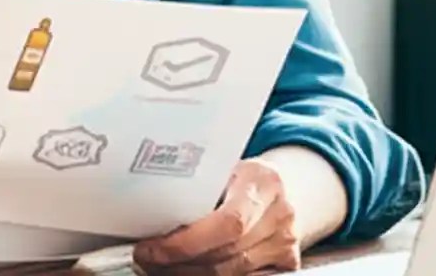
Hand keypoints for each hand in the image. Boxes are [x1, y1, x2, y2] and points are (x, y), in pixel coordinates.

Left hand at [133, 159, 300, 275]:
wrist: (286, 187)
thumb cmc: (246, 178)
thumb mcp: (227, 169)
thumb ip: (200, 187)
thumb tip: (150, 207)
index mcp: (262, 182)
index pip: (228, 223)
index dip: (186, 243)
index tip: (152, 249)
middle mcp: (280, 214)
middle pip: (226, 254)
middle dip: (179, 262)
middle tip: (147, 260)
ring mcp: (286, 242)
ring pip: (231, 273)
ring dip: (190, 273)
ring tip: (161, 266)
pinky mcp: (288, 262)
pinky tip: (189, 270)